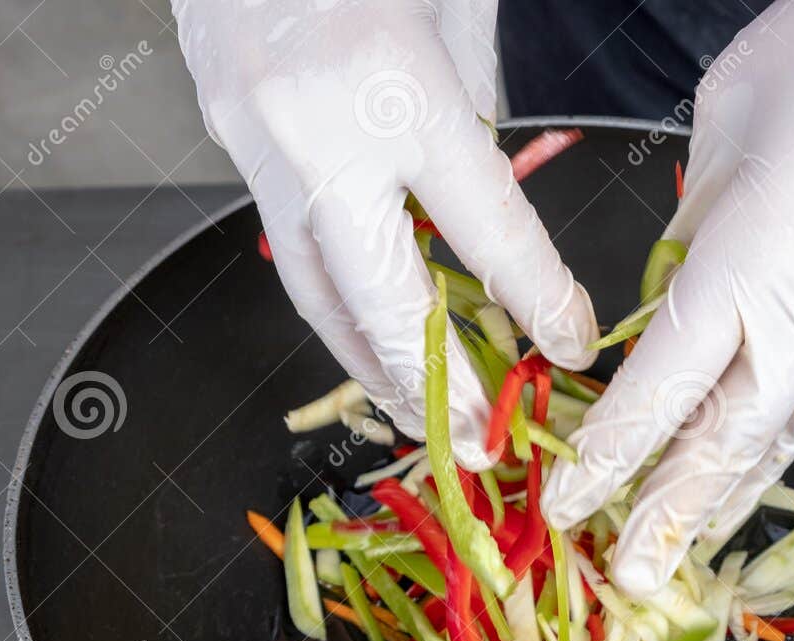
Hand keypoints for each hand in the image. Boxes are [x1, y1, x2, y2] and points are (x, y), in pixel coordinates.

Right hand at [172, 0, 596, 466]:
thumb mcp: (450, 3)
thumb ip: (468, 107)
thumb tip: (489, 212)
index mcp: (392, 87)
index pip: (481, 228)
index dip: (536, 298)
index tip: (571, 344)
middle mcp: (314, 129)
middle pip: (376, 300)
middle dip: (435, 385)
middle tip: (478, 443)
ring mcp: (255, 140)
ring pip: (312, 291)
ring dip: (368, 364)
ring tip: (417, 411)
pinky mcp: (222, 135)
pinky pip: (288, 239)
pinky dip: (333, 297)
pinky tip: (369, 329)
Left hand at [543, 0, 793, 595]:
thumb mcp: (729, 117)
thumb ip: (695, 219)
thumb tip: (676, 282)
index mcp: (756, 253)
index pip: (667, 382)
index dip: (613, 455)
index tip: (570, 506)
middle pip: (736, 438)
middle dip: (677, 515)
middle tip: (634, 578)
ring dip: (735, 492)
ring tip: (690, 546)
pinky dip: (786, 437)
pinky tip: (757, 463)